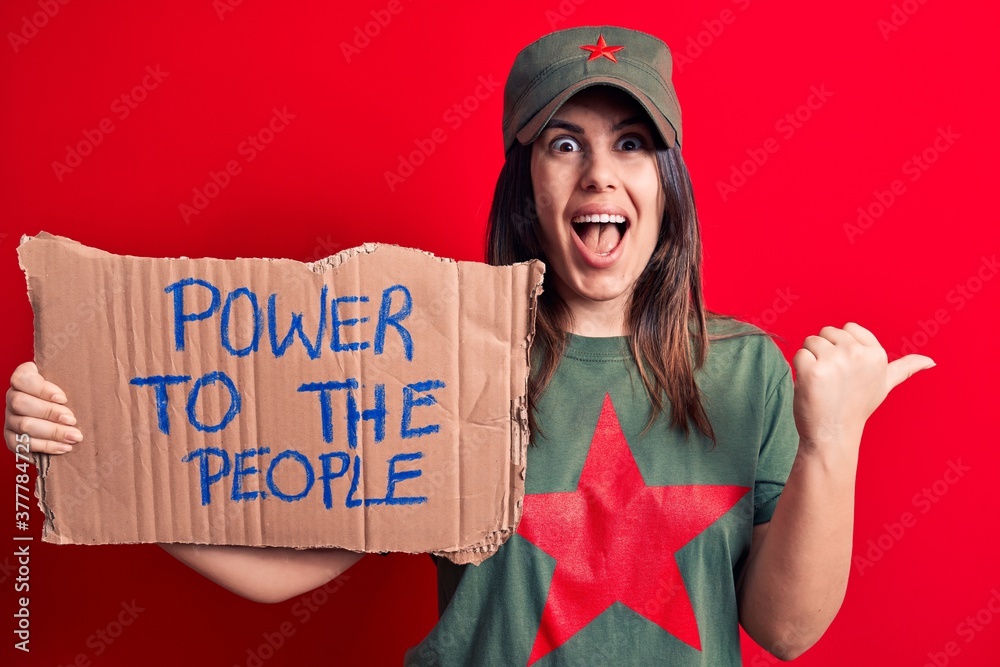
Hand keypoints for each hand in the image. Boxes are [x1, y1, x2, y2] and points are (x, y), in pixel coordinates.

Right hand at [4, 361, 81, 454]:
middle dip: (49, 413)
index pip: (23, 379)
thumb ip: (75, 376)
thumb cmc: (69, 394)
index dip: (41, 388)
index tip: (64, 398)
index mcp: (23, 379)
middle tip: (72, 420)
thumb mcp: (71, 381)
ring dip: (52, 432)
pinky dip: (45, 447)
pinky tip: (63, 447)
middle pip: (21, 403)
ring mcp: (10, 418)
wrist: (63, 414)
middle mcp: (13, 397)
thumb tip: (98, 378)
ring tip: (74, 437)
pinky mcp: (12, 437)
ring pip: (24, 425)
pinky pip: (21, 444)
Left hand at [791, 322, 933, 449]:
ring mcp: (835, 361)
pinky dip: (800, 369)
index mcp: (876, 354)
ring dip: (811, 360)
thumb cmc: (856, 407)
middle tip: (833, 379)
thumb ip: (905, 368)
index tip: (847, 369)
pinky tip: (811, 386)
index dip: (841, 346)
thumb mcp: (884, 385)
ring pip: (810, 341)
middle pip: (826, 332)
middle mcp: (858, 354)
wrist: (833, 434)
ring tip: (823, 383)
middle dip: (824, 352)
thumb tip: (931, 361)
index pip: (848, 327)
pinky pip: (799, 354)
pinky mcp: (813, 370)